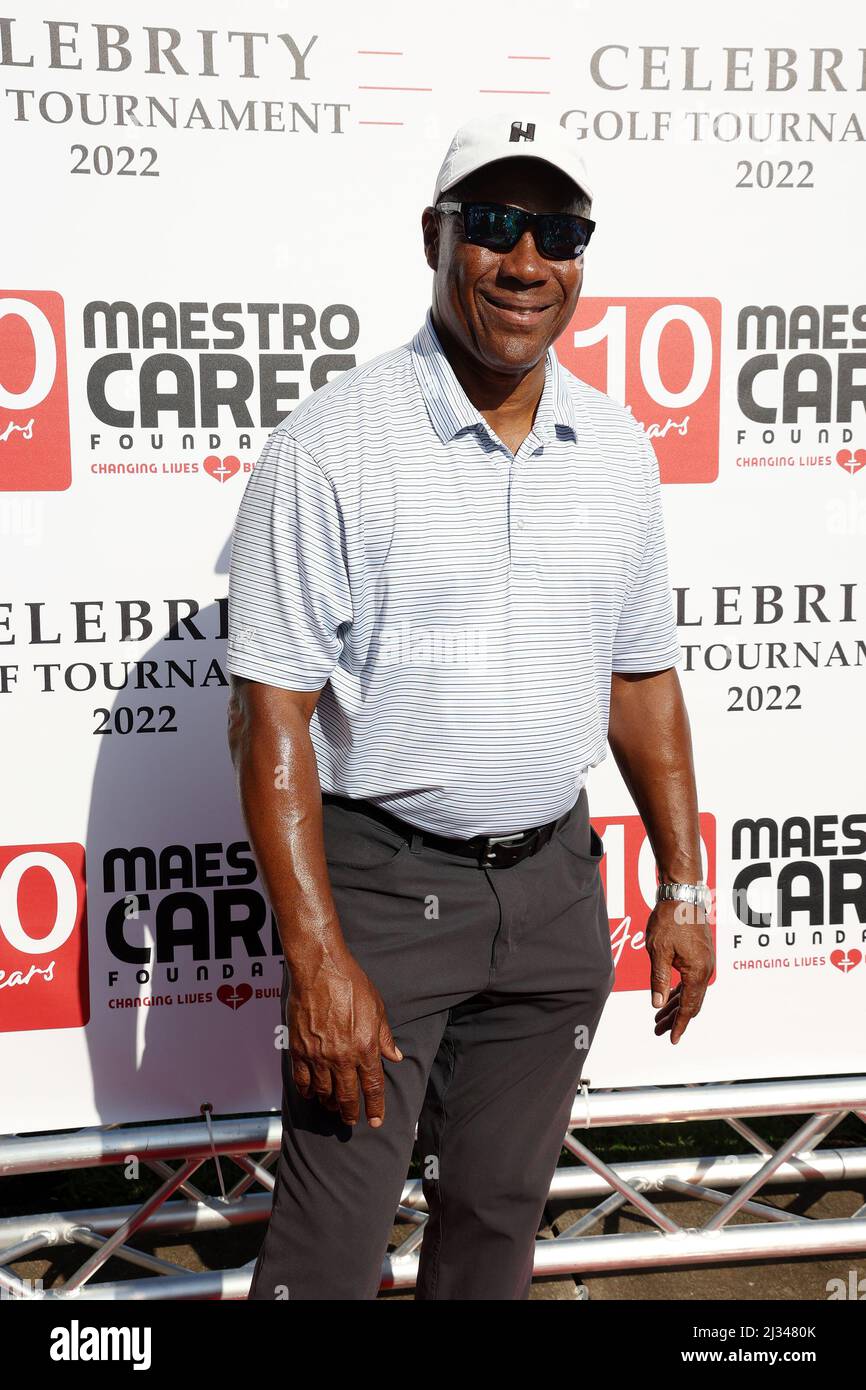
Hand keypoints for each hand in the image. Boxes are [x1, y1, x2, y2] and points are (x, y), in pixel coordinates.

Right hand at [287, 952, 402, 1126]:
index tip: (376, 1120)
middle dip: (351, 1112)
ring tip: (333, 1108)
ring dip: (330, 1104)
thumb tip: (394, 1056)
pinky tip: (312, 1094)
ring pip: (324, 1092)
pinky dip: (308, 1091)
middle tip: (351, 1120)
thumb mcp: (377, 1008)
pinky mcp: (299, 1050)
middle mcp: (342, 1056)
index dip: (375, 1107)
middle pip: (347, 1096)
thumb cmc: (351, 984)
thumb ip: (384, 1037)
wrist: (320, 969)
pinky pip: (302, 1080)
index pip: (372, 1087)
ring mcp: (319, 1055)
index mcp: (366, 1047)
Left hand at [646, 899, 714, 1044]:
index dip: (679, 1025)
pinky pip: (691, 980)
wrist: (682, 894)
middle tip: (657, 1031)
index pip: (688, 1007)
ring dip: (675, 1005)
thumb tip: (657, 1004)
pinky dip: (679, 991)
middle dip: (674, 1018)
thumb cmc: (669, 919)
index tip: (671, 1039)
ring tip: (658, 1019)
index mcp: (697, 972)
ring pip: (690, 992)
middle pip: (691, 1003)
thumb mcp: (658, 951)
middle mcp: (705, 969)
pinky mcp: (700, 955)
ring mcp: (704, 962)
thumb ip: (658, 979)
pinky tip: (668, 997)